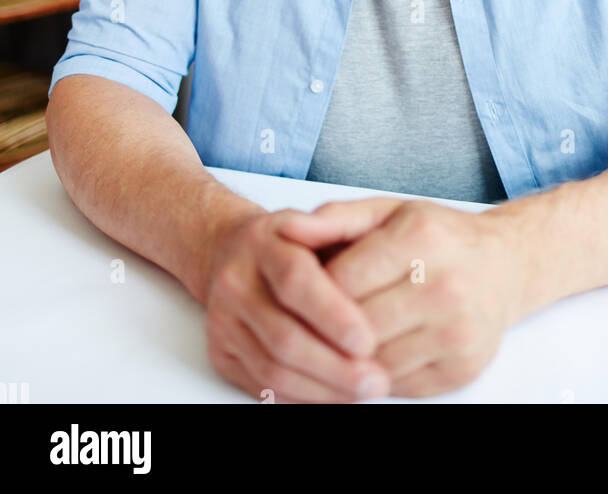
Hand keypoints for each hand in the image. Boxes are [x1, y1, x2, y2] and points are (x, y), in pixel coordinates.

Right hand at [203, 209, 392, 403]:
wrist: (235, 252)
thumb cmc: (293, 240)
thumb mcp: (319, 219)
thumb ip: (342, 227)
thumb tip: (376, 258)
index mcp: (262, 241)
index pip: (294, 280)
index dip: (333, 315)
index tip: (368, 340)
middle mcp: (236, 282)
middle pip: (282, 336)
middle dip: (334, 366)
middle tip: (376, 380)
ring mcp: (224, 321)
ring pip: (272, 369)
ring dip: (322, 388)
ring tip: (363, 392)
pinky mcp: (221, 353)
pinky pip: (262, 386)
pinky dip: (303, 397)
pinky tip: (334, 394)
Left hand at [277, 196, 523, 398]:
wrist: (504, 266)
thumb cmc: (436, 237)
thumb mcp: (386, 212)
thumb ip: (333, 219)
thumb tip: (283, 229)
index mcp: (421, 237)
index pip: (342, 280)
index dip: (311, 290)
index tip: (301, 289)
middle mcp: (444, 286)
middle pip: (355, 327)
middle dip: (323, 327)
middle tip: (307, 320)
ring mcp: (457, 333)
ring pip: (372, 363)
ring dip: (345, 357)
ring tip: (335, 338)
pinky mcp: (461, 369)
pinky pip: (396, 385)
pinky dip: (372, 375)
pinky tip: (368, 355)